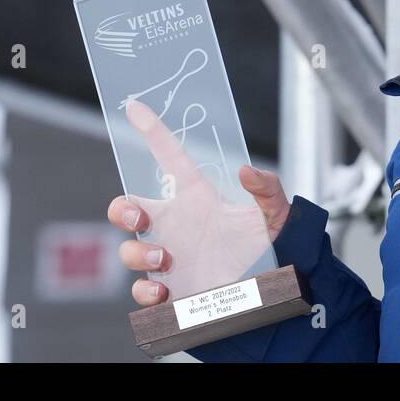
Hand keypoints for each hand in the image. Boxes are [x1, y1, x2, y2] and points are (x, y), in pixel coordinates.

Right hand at [106, 99, 291, 305]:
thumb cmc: (274, 248)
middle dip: (121, 209)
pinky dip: (145, 292)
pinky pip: (140, 291)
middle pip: (127, 207)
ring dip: (138, 253)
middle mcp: (177, 226)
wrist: (275, 293)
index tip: (135, 106)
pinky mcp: (170, 291)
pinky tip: (164, 294)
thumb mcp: (277, 214)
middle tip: (140, 216)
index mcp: (197, 199)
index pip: (170, 158)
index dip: (152, 132)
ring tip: (165, 261)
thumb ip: (267, 189)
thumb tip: (246, 170)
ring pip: (129, 250)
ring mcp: (170, 259)